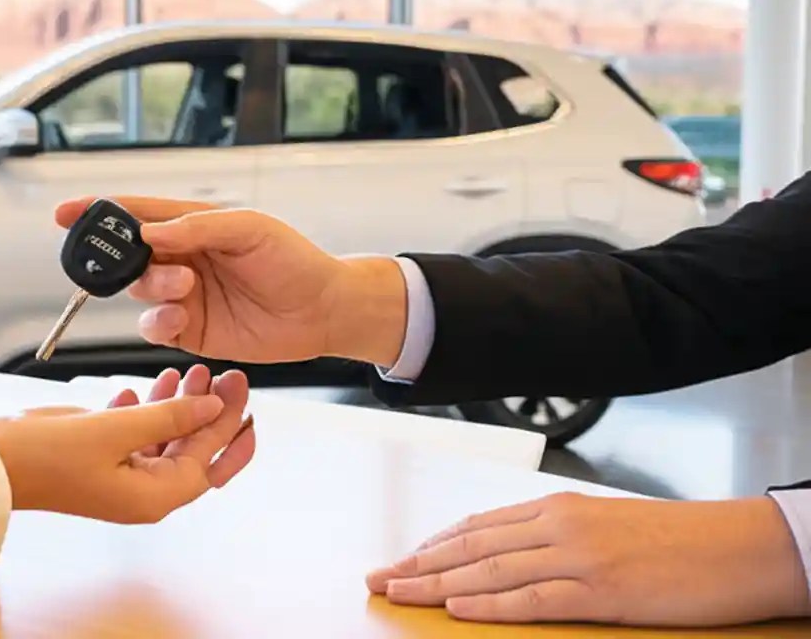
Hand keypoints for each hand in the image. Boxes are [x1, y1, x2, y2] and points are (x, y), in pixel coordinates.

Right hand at [0, 365, 255, 523]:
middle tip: (224, 375)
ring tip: (185, 370)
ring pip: (164, 438)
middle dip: (208, 411)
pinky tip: (142, 386)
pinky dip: (144, 408)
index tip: (239, 389)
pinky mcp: (100, 456)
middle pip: (192, 450)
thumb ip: (167, 417)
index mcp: (152, 496)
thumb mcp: (116, 430)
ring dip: (177, 405)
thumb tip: (210, 407)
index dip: (227, 423)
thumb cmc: (44, 458)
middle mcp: (141, 490)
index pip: (207, 459)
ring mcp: (120, 474)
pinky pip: (135, 433)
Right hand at [55, 196, 407, 365]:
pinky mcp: (191, 331)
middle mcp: (182, 259)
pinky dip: (157, 323)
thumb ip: (197, 226)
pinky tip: (177, 319)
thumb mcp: (250, 229)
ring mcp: (185, 296)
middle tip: (149, 260)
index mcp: (193, 225)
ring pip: (139, 292)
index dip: (99, 211)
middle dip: (127, 259)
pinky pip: (155, 327)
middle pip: (130, 255)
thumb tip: (149, 232)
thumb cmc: (294, 261)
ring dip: (152, 289)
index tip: (66, 213)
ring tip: (184, 287)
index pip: (137, 213)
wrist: (323, 310)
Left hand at [366, 492, 809, 625]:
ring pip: (490, 570)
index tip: (400, 558)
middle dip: (418, 563)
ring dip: (437, 584)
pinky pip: (532, 598)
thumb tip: (511, 552)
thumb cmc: (674, 539)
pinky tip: (457, 607)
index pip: (478, 526)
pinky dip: (489, 604)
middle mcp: (559, 526)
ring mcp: (579, 557)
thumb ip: (556, 534)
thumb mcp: (604, 525)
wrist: (738, 546)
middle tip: (376, 577)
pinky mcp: (602, 591)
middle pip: (471, 546)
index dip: (433, 544)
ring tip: (397, 592)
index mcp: (559, 508)